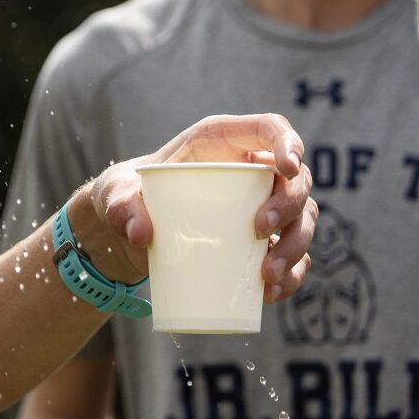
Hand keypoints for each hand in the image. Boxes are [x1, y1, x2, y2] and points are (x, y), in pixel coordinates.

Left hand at [80, 113, 315, 300]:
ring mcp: (262, 205)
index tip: (286, 168)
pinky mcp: (263, 240)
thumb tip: (141, 234)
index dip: (289, 142)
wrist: (129, 227)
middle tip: (258, 230)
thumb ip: (120, 206)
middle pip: (295, 179)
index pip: (272, 128)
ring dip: (295, 246)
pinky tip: (271, 291)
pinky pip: (293, 256)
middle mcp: (251, 170)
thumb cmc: (128, 195)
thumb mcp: (116, 193)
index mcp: (223, 142)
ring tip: (266, 274)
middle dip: (288, 205)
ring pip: (302, 219)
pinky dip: (291, 274)